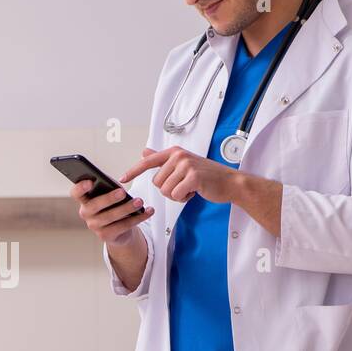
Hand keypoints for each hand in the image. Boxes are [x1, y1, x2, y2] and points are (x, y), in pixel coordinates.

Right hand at [69, 178, 154, 246]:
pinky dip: (138, 218)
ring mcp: (94, 226)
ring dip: (127, 208)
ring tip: (139, 202)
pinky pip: (123, 226)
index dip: (80, 187)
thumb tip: (117, 186)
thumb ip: (109, 187)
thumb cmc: (113, 204)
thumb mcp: (110, 193)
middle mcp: (86, 213)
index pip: (76, 193)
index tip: (90, 182)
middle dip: (109, 198)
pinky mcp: (105, 236)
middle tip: (122, 192)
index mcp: (84, 199)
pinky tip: (148, 211)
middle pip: (94, 205)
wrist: (119, 228)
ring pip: (111, 217)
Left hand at [120, 147, 244, 204]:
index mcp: (174, 152)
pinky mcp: (193, 177)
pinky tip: (194, 192)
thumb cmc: (206, 175)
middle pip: (156, 182)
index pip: (147, 162)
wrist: (230, 182)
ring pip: (165, 190)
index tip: (121, 179)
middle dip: (168, 189)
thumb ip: (163, 159)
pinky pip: (176, 194)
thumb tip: (144, 152)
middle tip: (184, 185)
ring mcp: (186, 165)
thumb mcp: (183, 164)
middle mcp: (178, 156)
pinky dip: (183, 198)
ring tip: (190, 188)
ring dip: (176, 195)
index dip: (133, 171)